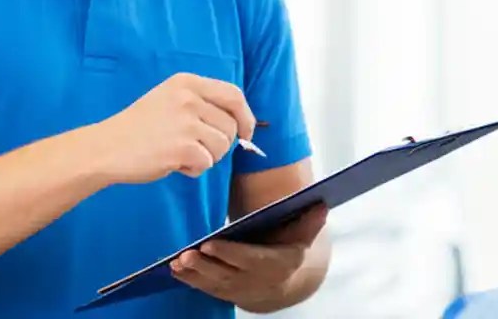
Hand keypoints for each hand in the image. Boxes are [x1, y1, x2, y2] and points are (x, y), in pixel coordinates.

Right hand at [91, 72, 254, 183]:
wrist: (106, 148)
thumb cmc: (138, 128)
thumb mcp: (170, 100)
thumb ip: (201, 104)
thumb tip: (239, 124)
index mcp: (187, 82)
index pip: (234, 95)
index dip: (245, 116)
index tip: (245, 132)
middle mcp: (189, 98)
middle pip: (231, 125)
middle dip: (220, 144)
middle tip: (195, 149)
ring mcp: (186, 122)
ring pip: (222, 146)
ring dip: (206, 157)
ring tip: (180, 154)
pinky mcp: (183, 146)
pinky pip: (206, 163)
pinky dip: (193, 169)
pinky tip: (173, 163)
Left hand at [171, 204, 327, 308]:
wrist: (284, 284)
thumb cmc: (289, 251)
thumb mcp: (303, 236)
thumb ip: (309, 221)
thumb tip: (322, 204)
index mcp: (275, 263)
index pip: (250, 259)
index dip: (230, 253)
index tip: (211, 243)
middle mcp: (256, 280)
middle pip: (227, 273)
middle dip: (205, 264)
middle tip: (186, 253)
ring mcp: (239, 289)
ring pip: (213, 283)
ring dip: (193, 273)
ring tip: (177, 261)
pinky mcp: (225, 292)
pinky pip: (206, 288)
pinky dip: (190, 280)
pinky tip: (175, 269)